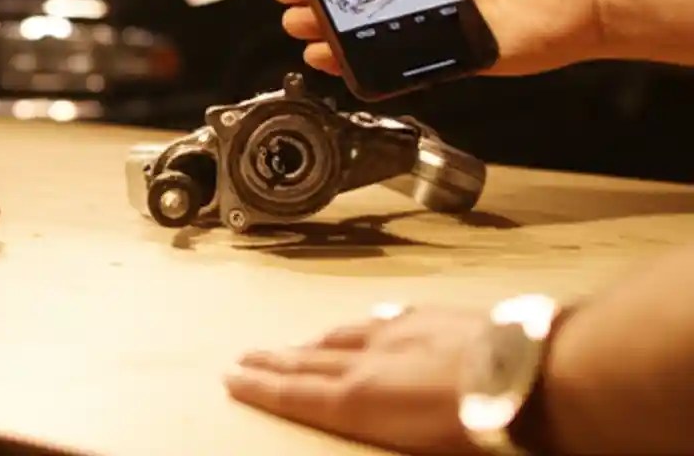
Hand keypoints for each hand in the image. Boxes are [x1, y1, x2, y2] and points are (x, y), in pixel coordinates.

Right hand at [224, 305, 489, 454]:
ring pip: (342, 338)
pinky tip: (364, 324)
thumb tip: (358, 408)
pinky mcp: (433, 320)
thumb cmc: (476, 430)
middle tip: (244, 356)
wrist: (531, 376)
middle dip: (272, 361)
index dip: (261, 385)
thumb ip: (379, 425)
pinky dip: (363, 327)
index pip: (296, 392)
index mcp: (359, 399)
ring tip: (292, 346)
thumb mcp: (417, 447)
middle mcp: (368, 363)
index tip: (232, 376)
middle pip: (308, 361)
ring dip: (312, 343)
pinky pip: (384, 322)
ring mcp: (400, 336)